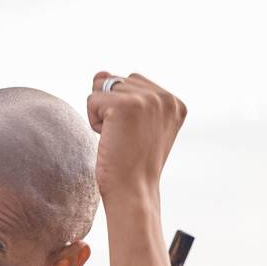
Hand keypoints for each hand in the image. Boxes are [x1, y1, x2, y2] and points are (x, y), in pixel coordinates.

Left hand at [86, 72, 186, 201]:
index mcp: (174, 102)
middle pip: (118, 82)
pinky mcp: (125, 105)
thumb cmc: (131, 165)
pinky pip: (92, 100)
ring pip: (103, 89)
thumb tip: (100, 73)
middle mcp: (165, 97)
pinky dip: (93, 122)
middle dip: (111, 110)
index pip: (133, 83)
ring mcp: (147, 99)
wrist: (133, 192)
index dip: (123, 111)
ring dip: (102, 116)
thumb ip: (122, 93)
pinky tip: (110, 139)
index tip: (136, 137)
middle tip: (126, 139)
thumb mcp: (134, 125)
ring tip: (119, 139)